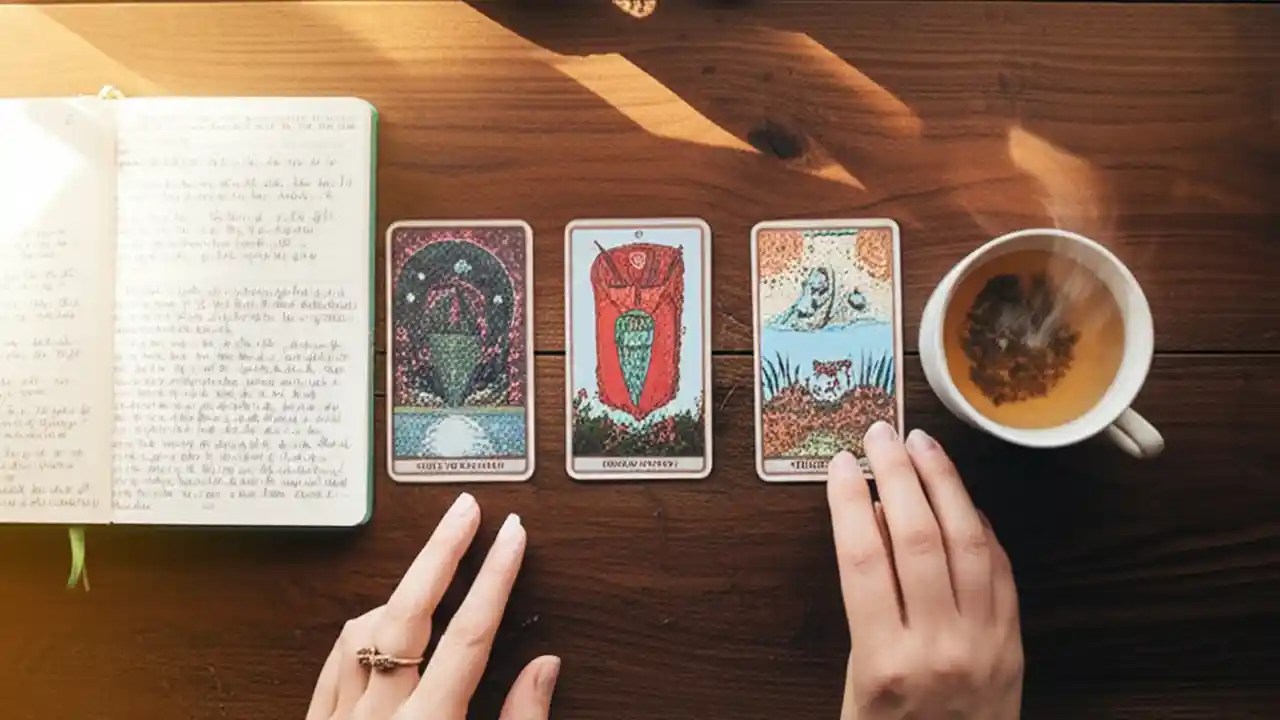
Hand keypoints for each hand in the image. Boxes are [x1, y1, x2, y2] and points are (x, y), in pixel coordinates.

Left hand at [306, 493, 559, 719]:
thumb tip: (545, 668)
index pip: (469, 636)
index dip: (494, 578)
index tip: (512, 536)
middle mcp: (379, 718)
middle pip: (409, 613)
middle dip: (440, 553)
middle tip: (465, 511)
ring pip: (365, 630)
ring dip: (400, 598)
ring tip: (431, 581)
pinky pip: (335, 661)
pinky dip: (363, 632)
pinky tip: (383, 622)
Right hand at [827, 423, 1022, 719]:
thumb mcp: (857, 679)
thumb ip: (866, 602)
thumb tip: (870, 520)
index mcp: (886, 664)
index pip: (863, 560)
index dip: (850, 501)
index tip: (843, 464)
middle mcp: (939, 649)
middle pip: (918, 539)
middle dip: (898, 475)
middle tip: (882, 435)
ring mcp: (984, 645)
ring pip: (967, 543)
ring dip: (945, 485)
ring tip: (924, 447)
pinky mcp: (1013, 644)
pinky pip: (1000, 569)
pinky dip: (980, 526)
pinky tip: (961, 499)